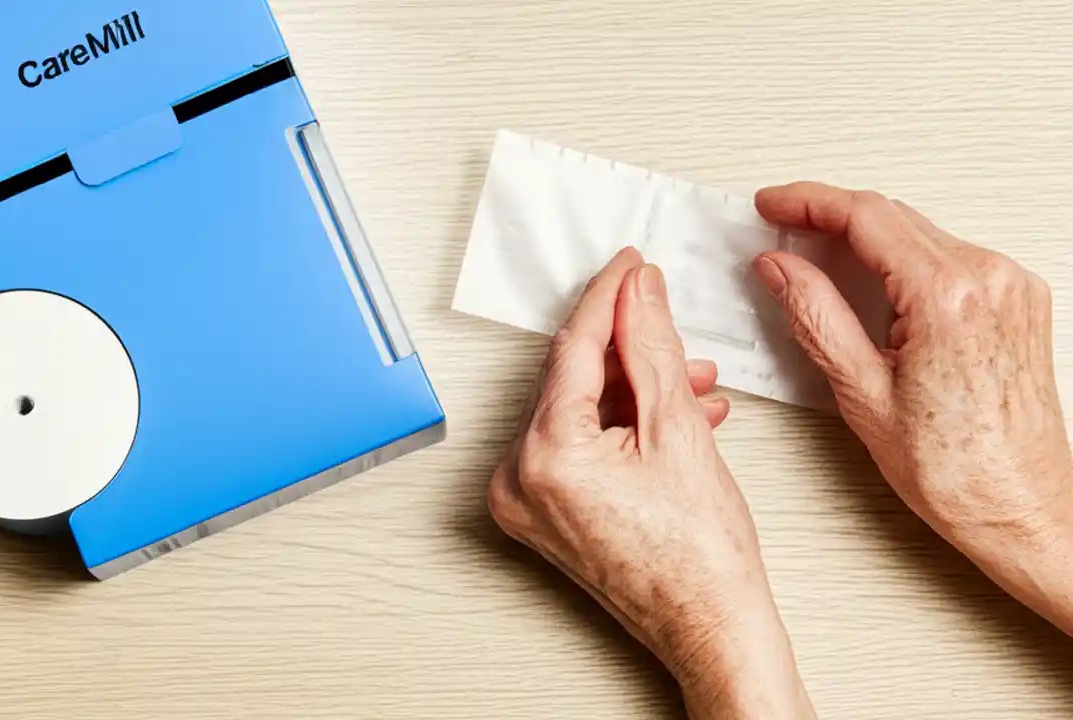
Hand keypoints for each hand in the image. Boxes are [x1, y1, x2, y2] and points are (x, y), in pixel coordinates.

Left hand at [488, 248, 814, 719]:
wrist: (710, 628)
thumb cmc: (700, 556)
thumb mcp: (678, 428)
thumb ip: (650, 346)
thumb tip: (637, 291)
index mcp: (544, 456)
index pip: (571, 349)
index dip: (607, 298)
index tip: (628, 265)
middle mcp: (518, 479)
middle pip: (571, 382)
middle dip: (629, 351)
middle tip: (667, 322)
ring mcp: (527, 502)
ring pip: (579, 414)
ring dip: (634, 391)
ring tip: (691, 385)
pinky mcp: (543, 515)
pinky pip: (577, 448)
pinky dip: (620, 429)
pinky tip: (673, 418)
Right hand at [752, 182, 1072, 632]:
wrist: (1021, 508)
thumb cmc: (955, 470)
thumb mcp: (862, 392)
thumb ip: (815, 315)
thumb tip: (781, 268)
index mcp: (948, 299)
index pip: (866, 216)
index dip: (808, 201)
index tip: (772, 204)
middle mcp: (990, 281)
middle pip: (894, 215)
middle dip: (830, 214)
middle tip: (781, 228)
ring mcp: (1011, 288)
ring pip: (921, 232)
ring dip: (866, 236)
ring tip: (816, 255)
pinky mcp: (1018, 302)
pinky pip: (949, 256)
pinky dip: (902, 258)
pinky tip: (870, 280)